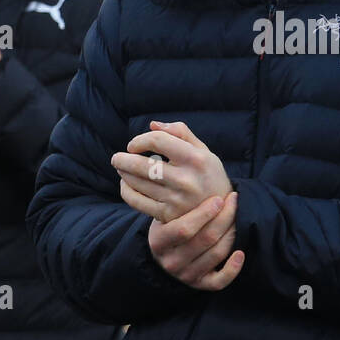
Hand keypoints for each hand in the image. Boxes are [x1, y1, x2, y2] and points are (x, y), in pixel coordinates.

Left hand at [113, 121, 231, 222]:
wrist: (223, 211)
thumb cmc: (208, 174)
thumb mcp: (203, 150)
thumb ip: (180, 132)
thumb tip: (152, 124)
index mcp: (196, 158)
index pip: (158, 141)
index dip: (140, 140)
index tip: (133, 145)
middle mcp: (186, 179)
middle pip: (143, 165)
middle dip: (123, 159)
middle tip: (116, 158)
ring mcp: (176, 199)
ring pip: (137, 183)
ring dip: (123, 173)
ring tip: (121, 169)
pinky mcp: (168, 215)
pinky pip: (137, 201)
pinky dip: (126, 191)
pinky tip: (126, 184)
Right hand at [147, 192, 244, 290]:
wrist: (163, 256)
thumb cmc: (168, 227)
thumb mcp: (163, 216)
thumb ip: (177, 204)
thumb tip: (203, 182)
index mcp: (159, 242)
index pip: (185, 229)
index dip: (205, 213)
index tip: (219, 199)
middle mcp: (171, 262)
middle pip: (206, 239)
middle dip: (224, 217)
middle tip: (233, 200)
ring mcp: (186, 275)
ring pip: (216, 254)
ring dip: (232, 233)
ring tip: (237, 216)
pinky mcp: (200, 285)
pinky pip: (220, 281)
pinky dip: (233, 268)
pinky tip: (241, 253)